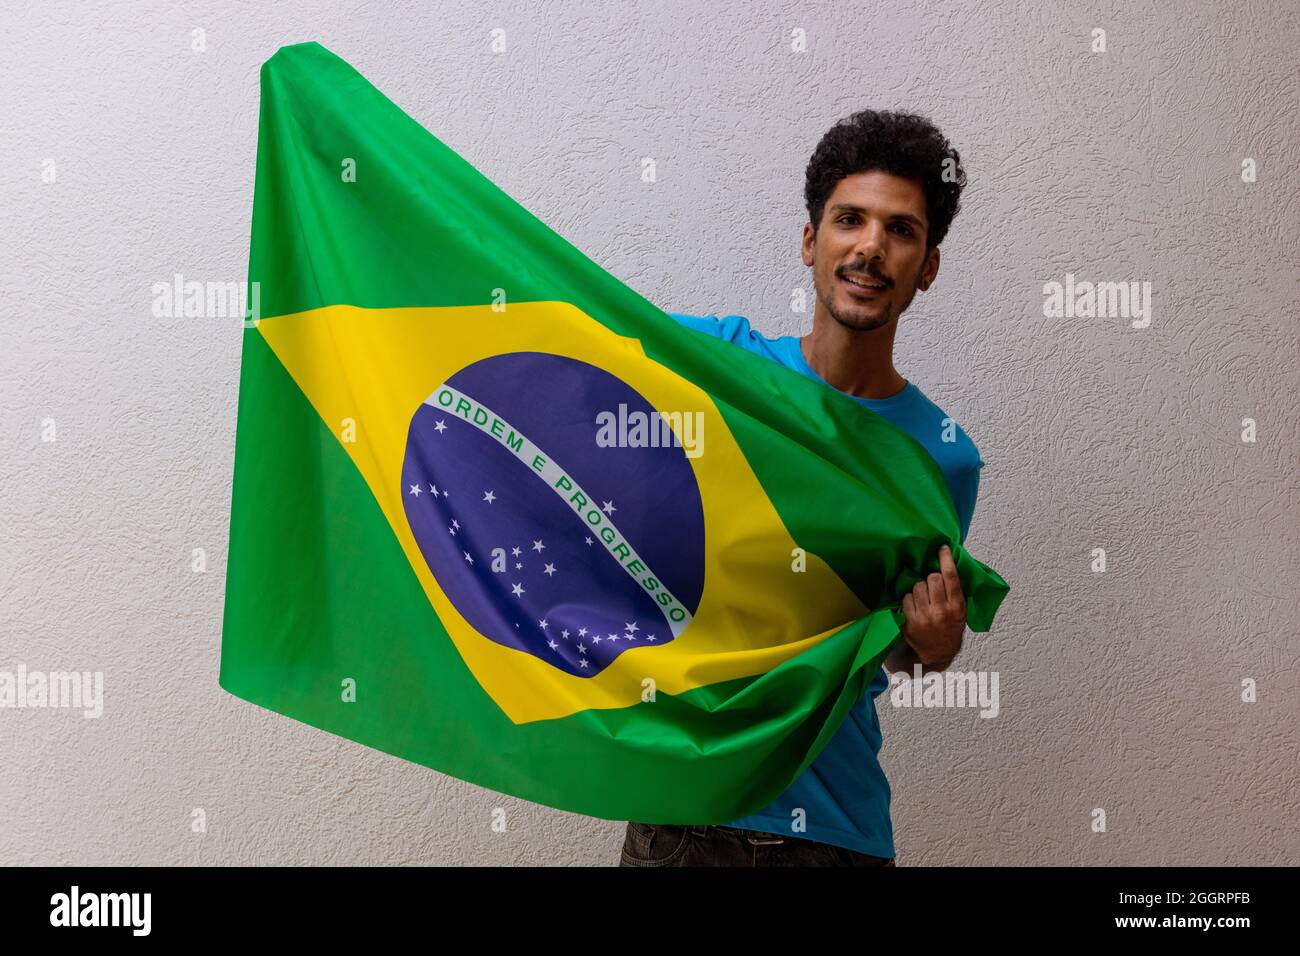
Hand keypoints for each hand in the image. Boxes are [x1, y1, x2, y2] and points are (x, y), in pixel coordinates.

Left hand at [900, 544, 966, 668]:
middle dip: (931, 578)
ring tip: (923, 598)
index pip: (951, 577)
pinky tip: (915, 607)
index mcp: (957, 606)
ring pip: (917, 586)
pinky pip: (906, 599)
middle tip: (932, 586)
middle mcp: (942, 611)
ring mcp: (926, 617)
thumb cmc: (950, 629)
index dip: (946, 559)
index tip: (942, 548)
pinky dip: (909, 600)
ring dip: (919, 589)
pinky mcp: (911, 622)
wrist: (938, 654)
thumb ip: (955, 592)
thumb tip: (946, 565)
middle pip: (932, 578)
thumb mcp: (960, 612)